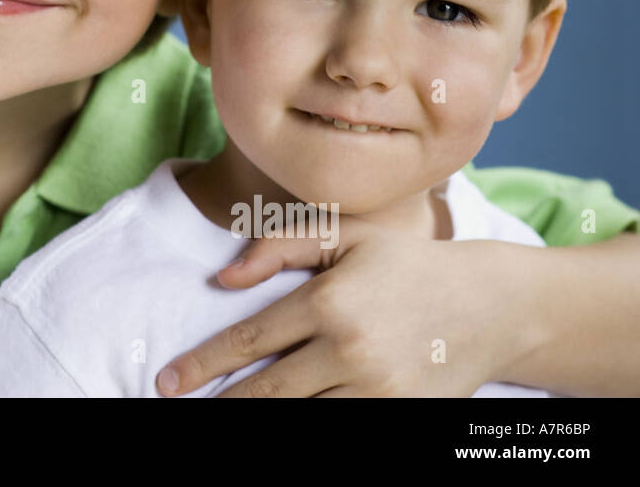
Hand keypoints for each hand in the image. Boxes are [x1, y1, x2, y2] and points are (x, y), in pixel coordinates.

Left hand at [156, 218, 528, 396]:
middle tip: (179, 403)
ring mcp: (378, 391)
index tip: (169, 380)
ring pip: (298, 416)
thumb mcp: (345, 234)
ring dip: (258, 418)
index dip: (203, 364)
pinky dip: (307, 424)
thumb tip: (222, 278)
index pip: (249, 340)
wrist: (494, 306)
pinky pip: (339, 429)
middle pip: (266, 392)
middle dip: (220, 403)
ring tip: (222, 414)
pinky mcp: (399, 415)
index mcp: (331, 302)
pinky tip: (280, 418)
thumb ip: (279, 245)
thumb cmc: (407, 263)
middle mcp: (351, 351)